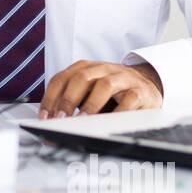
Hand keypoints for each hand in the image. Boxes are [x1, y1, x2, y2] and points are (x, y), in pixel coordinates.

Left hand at [38, 61, 162, 118]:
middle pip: (81, 78)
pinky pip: (129, 99)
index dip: (50, 97)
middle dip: (67, 100)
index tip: (45, 117)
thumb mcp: (89, 92)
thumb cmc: (112, 92)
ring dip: (90, 105)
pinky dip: (118, 112)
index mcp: (85, 68)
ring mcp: (122, 78)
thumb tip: (52, 124)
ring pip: (104, 85)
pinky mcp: (140, 91)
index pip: (61, 78)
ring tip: (82, 122)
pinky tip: (109, 124)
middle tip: (60, 119)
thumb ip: (72, 103)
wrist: (147, 84)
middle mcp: (102, 69)